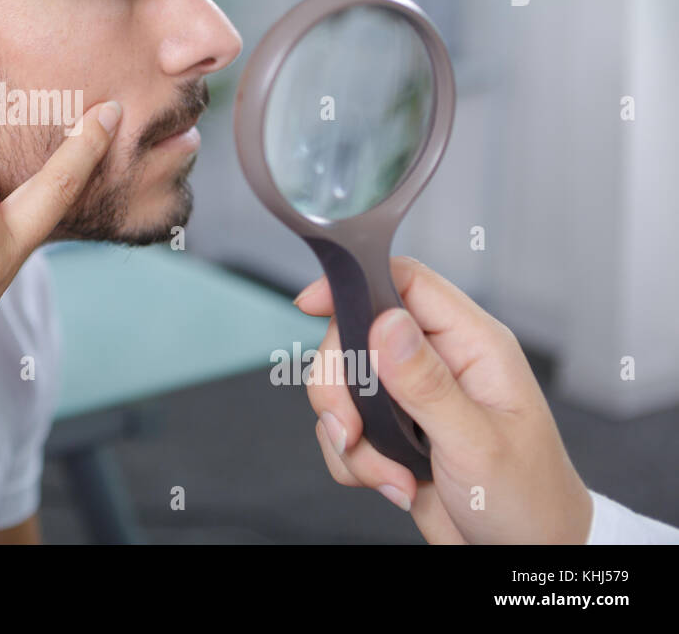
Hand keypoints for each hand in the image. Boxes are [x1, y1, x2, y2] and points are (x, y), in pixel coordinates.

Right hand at [298, 256, 593, 543]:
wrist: (526, 558)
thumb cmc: (529, 501)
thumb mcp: (477, 443)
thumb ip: (428, 383)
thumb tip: (386, 324)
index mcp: (473, 345)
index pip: (406, 282)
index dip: (355, 283)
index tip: (311, 304)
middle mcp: (440, 362)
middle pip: (356, 335)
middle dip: (340, 387)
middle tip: (349, 428)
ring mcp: (412, 397)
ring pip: (343, 386)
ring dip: (349, 436)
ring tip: (388, 473)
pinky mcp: (393, 431)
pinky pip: (343, 427)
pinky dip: (353, 461)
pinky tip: (392, 483)